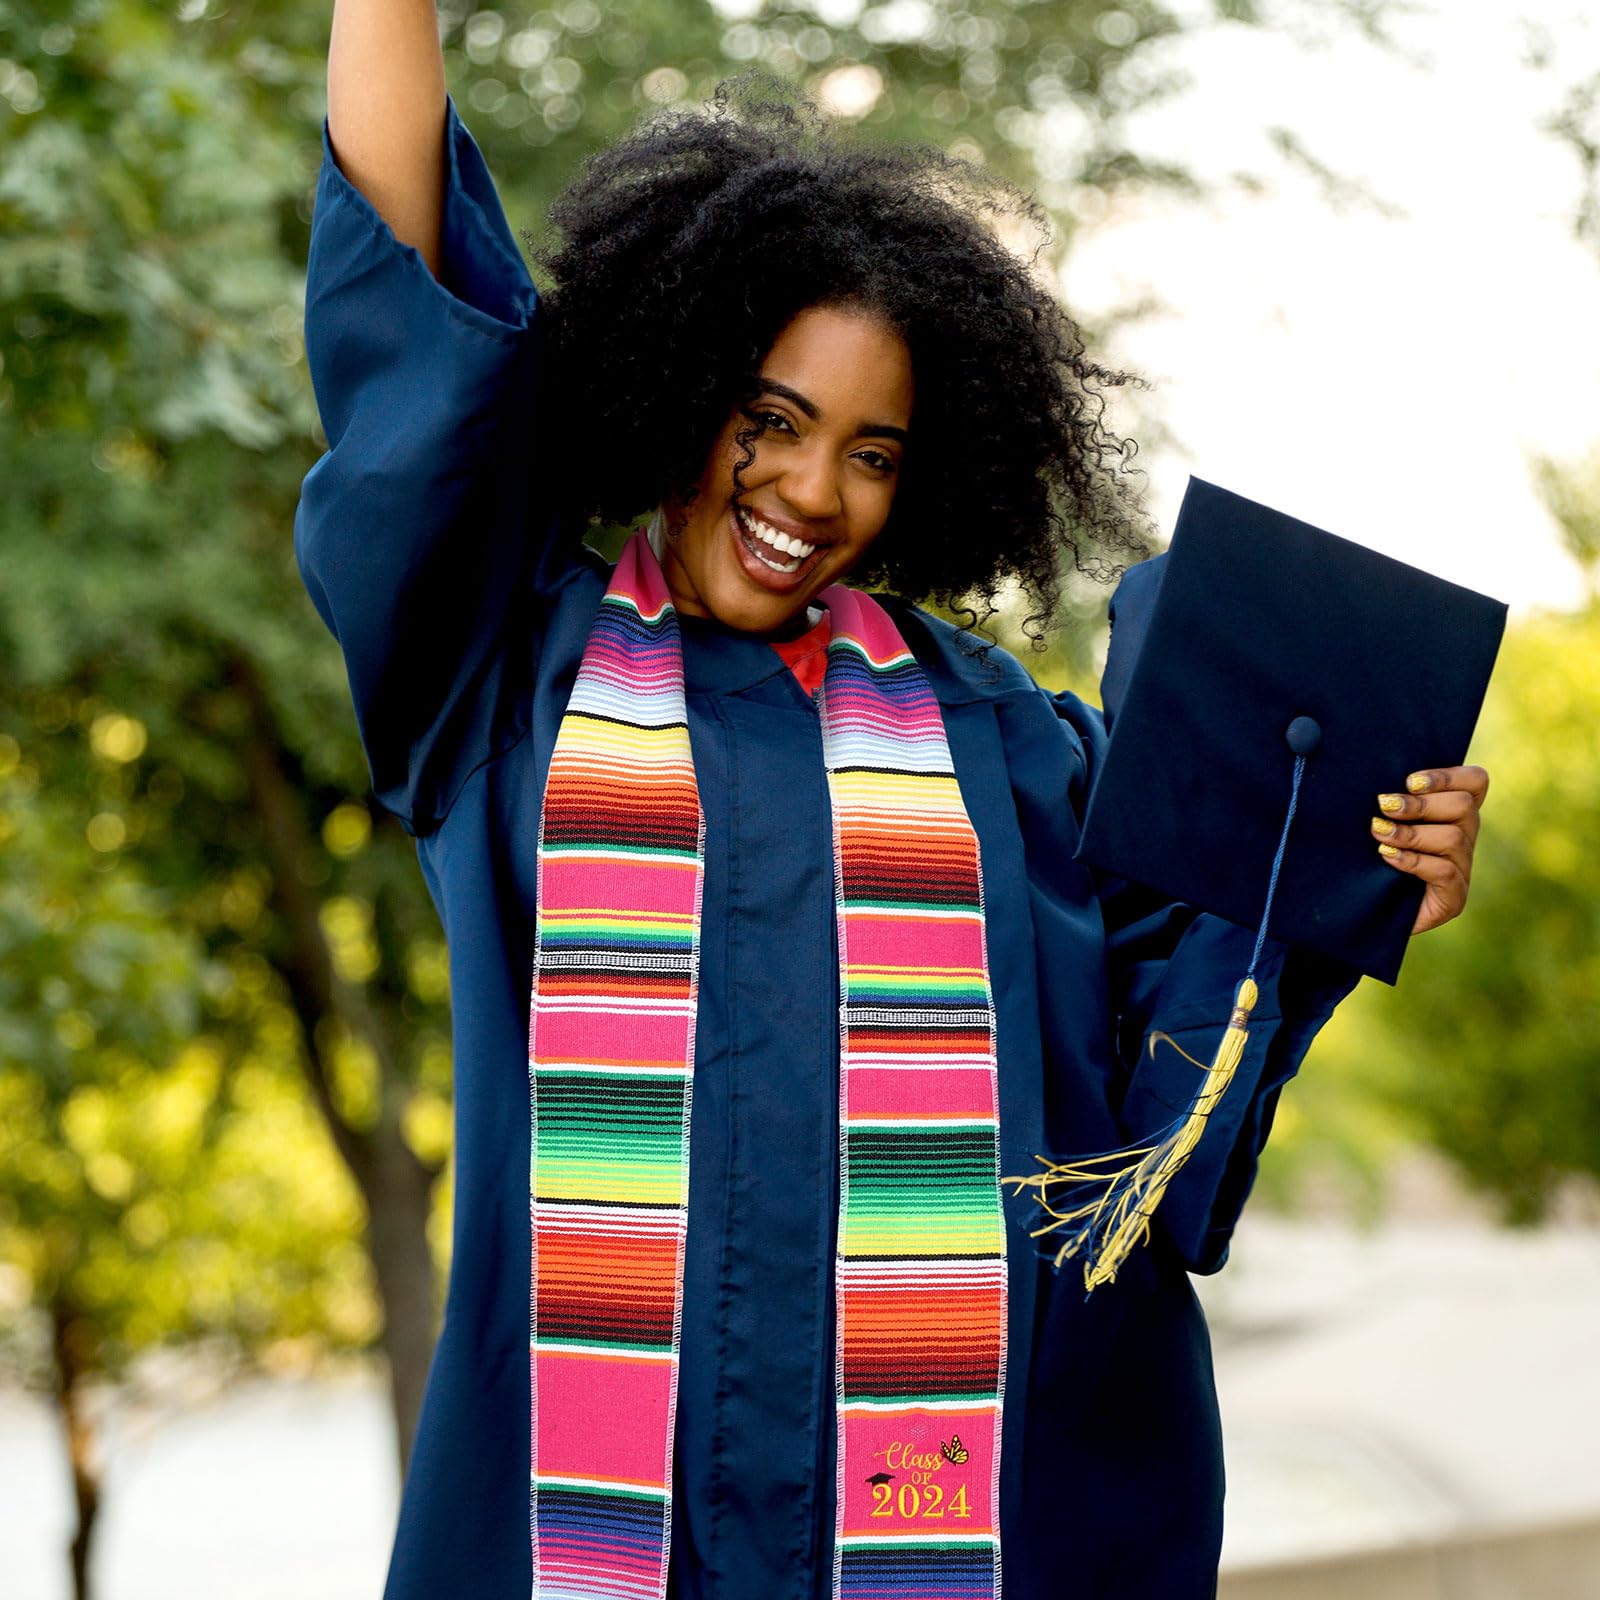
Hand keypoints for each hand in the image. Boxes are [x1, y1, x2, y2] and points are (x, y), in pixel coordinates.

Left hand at [1371, 766, 1488, 934]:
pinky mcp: (1454, 899)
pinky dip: (1413, 860)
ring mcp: (1462, 870)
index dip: (1447, 776)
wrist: (1354, 911)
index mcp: (1451, 814)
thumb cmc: (1361, 857)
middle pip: (1464, 805)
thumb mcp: (1374, 820)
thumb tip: (1377, 771)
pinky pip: (1445, 872)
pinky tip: (1387, 858)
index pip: (1475, 782)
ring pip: (1453, 838)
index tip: (1409, 781)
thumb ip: (1388, 798)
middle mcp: (1464, 839)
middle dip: (1420, 804)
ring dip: (1411, 833)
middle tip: (1384, 806)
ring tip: (1379, 835)